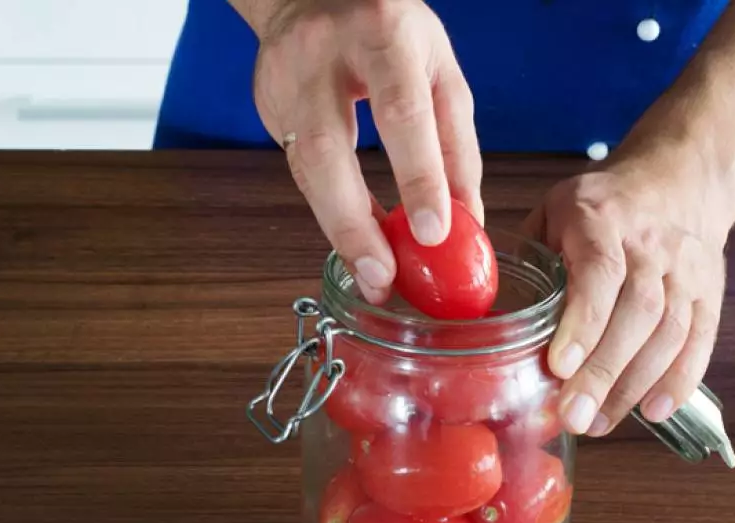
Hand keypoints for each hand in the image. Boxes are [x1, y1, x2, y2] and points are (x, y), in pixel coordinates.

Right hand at [249, 0, 482, 303]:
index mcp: (383, 35)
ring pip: (305, 168)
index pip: (401, 113)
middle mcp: (323, 54)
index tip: (432, 234)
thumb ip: (455, 144)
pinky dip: (330, 209)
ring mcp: (284, 80)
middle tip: (383, 278)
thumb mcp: (440, 71)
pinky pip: (300, 171)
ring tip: (374, 276)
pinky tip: (354, 238)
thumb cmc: (390, 32)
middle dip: (355, 224)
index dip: (417, 178)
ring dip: (341, 229)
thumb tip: (468, 220)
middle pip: (327, 149)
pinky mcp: (267, 106)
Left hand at [524, 155, 732, 436]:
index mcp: (600, 219)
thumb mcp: (553, 211)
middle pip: (637, 311)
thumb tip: (485, 314)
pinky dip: (679, 380)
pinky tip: (652, 411)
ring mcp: (685, 269)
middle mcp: (650, 243)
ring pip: (670, 331)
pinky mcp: (709, 292)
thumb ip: (525, 259)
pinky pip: (700, 340)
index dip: (583, 321)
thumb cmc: (601, 206)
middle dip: (604, 370)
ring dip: (634, 384)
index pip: (599, 272)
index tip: (560, 366)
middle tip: (575, 417)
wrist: (677, 182)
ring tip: (599, 422)